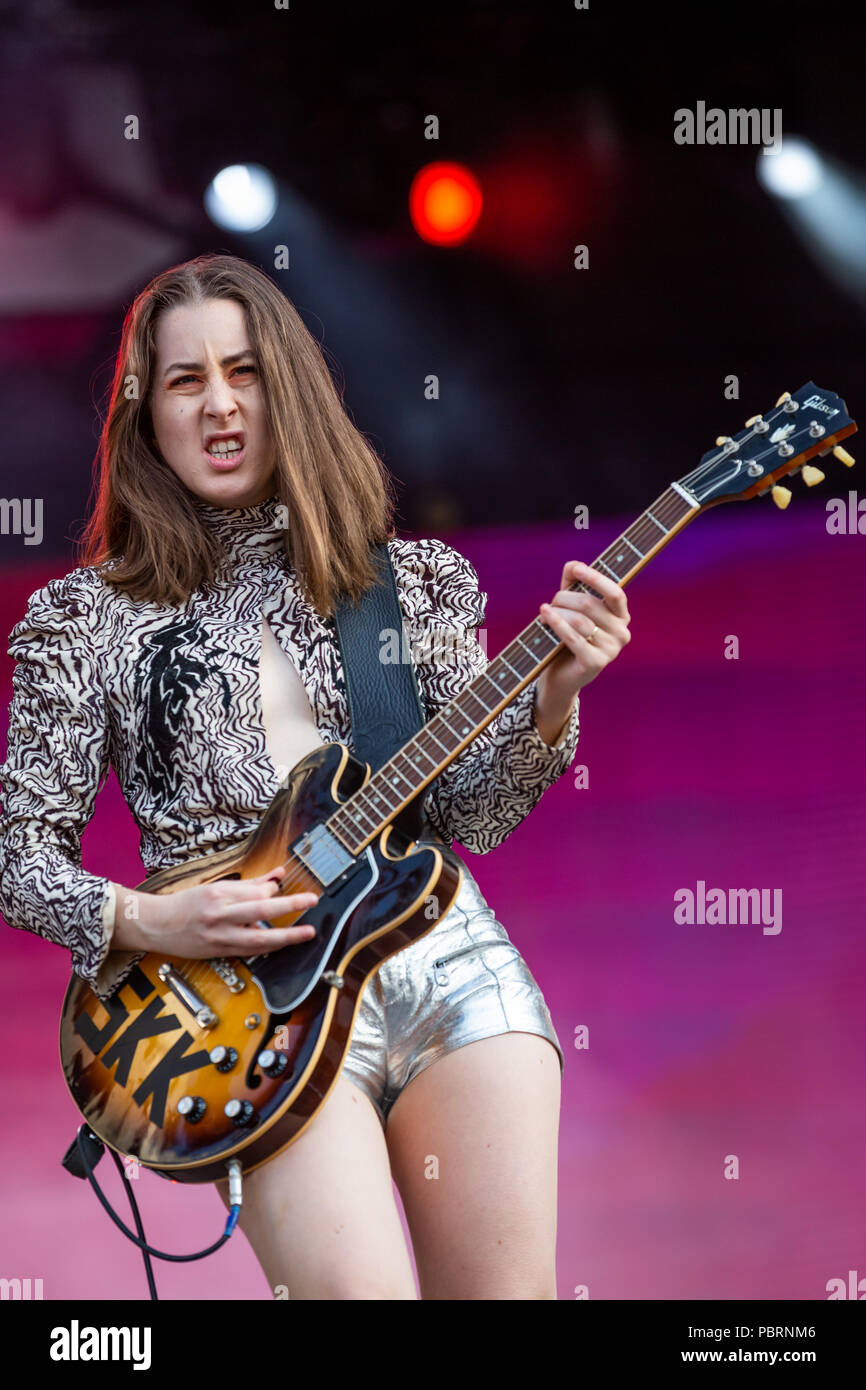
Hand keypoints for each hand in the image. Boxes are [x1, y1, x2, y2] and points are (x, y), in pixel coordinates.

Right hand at [111, 863, 319, 957]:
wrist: (156, 925)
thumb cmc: (186, 904)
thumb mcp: (215, 888)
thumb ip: (249, 884)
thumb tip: (277, 876)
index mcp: (218, 893)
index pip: (255, 890)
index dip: (275, 891)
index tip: (285, 888)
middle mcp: (219, 913)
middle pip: (260, 908)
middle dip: (290, 905)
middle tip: (312, 900)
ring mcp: (219, 935)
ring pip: (258, 936)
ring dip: (286, 936)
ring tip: (307, 933)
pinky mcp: (218, 951)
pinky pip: (249, 951)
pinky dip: (268, 947)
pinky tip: (283, 944)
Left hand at [534, 560, 631, 739]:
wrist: (562, 677)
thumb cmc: (568, 637)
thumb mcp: (572, 607)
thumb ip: (574, 583)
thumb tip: (572, 565)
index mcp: (621, 616)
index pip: (615, 592)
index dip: (596, 578)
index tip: (576, 569)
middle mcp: (622, 633)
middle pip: (590, 604)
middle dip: (564, 598)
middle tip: (551, 602)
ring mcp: (611, 650)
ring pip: (580, 620)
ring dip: (558, 612)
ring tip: (545, 612)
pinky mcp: (596, 663)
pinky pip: (574, 638)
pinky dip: (557, 624)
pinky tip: (544, 616)